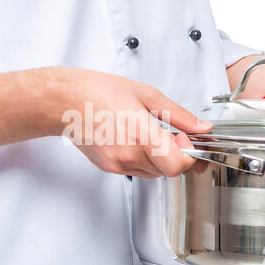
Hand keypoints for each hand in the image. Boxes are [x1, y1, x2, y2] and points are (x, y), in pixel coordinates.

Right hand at [53, 68, 210, 177]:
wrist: (64, 101)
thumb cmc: (97, 91)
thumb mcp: (144, 94)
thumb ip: (177, 114)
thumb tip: (200, 127)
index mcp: (140, 134)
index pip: (178, 164)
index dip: (188, 153)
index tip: (183, 138)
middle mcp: (129, 154)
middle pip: (169, 170)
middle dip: (176, 153)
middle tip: (170, 134)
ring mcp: (118, 164)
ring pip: (155, 173)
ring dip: (160, 158)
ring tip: (147, 133)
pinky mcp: (109, 167)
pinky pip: (138, 170)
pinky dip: (143, 158)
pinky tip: (132, 138)